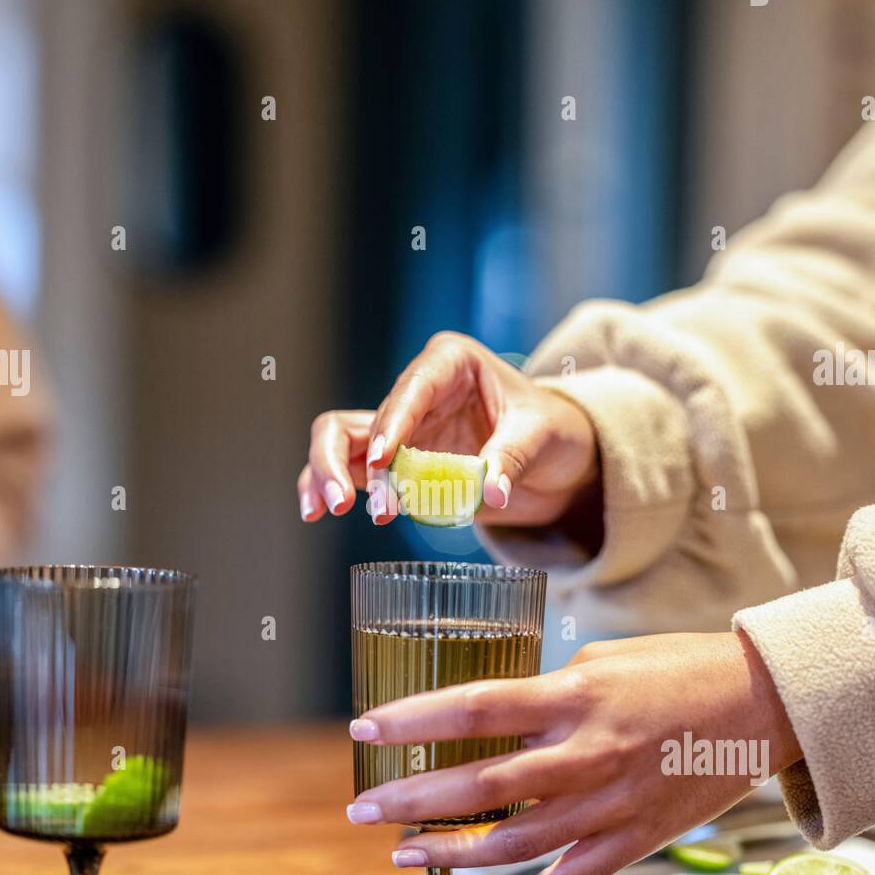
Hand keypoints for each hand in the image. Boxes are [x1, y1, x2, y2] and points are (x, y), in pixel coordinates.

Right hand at [297, 331, 597, 526]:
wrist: (559, 460)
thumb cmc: (553, 429)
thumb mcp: (541, 435)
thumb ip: (511, 459)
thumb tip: (492, 493)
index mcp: (450, 362)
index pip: (410, 388)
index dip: (392, 423)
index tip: (386, 459)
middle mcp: (416, 392)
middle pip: (359, 418)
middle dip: (341, 458)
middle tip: (346, 500)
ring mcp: (401, 430)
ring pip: (341, 444)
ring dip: (328, 476)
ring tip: (327, 511)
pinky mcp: (397, 464)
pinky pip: (352, 473)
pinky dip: (330, 489)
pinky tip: (315, 511)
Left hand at [346, 631, 801, 874]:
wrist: (759, 704)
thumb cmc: (677, 670)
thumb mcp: (600, 662)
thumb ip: (544, 696)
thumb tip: (489, 719)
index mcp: (574, 698)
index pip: (474, 707)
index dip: (412, 721)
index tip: (363, 730)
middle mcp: (586, 754)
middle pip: (481, 783)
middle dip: (412, 798)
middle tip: (362, 807)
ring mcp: (610, 804)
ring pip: (514, 842)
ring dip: (451, 853)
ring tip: (404, 852)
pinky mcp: (634, 840)